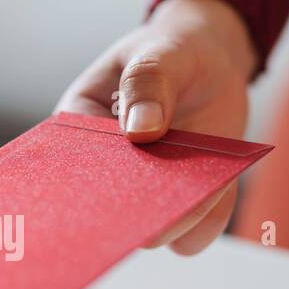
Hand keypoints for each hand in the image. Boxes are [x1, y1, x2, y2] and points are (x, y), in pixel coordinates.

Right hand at [55, 0, 255, 254]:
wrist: (211, 64)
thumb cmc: (172, 53)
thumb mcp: (160, 52)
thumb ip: (147, 83)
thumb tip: (141, 130)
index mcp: (81, 132)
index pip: (69, 171)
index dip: (83, 186)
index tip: (111, 181)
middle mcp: (108, 174)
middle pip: (109, 213)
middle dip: (134, 211)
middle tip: (164, 192)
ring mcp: (146, 196)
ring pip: (155, 233)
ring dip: (179, 214)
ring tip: (203, 178)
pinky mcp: (183, 207)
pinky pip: (192, 235)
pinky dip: (208, 217)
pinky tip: (219, 185)